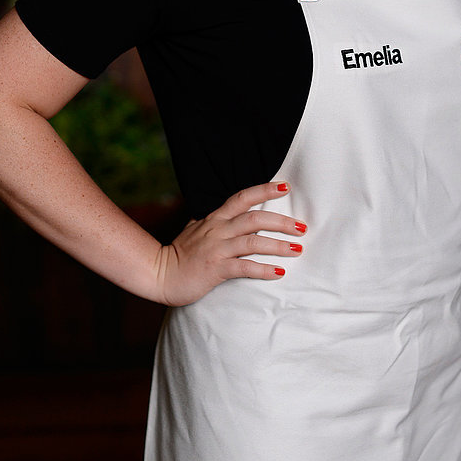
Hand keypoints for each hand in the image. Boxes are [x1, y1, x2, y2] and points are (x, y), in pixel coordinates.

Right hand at [152, 181, 305, 305]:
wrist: (159, 274)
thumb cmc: (181, 253)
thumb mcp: (197, 229)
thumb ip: (214, 221)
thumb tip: (230, 213)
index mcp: (215, 218)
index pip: (242, 197)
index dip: (264, 190)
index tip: (286, 186)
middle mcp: (217, 230)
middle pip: (254, 218)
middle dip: (281, 222)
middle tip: (302, 227)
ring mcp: (216, 249)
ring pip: (252, 242)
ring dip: (278, 246)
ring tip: (297, 249)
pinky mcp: (215, 269)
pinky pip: (243, 267)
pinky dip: (263, 269)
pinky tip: (279, 272)